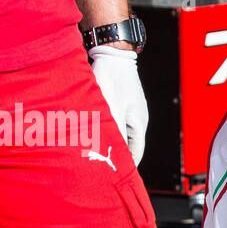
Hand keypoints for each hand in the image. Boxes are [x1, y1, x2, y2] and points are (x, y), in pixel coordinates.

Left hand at [89, 45, 148, 166]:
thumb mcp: (111, 108)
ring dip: (105, 140)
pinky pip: (110, 121)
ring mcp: (126, 109)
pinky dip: (101, 127)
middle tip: (98, 165)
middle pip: (126, 144)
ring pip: (116, 132)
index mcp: (138, 124)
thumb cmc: (113, 79)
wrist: (111, 51)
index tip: (114, 175)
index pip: (136, 153)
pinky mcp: (116, 101)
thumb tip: (109, 153)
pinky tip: (88, 129)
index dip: (126, 166)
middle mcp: (135, 119)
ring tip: (90, 149)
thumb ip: (111, 132)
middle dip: (113, 154)